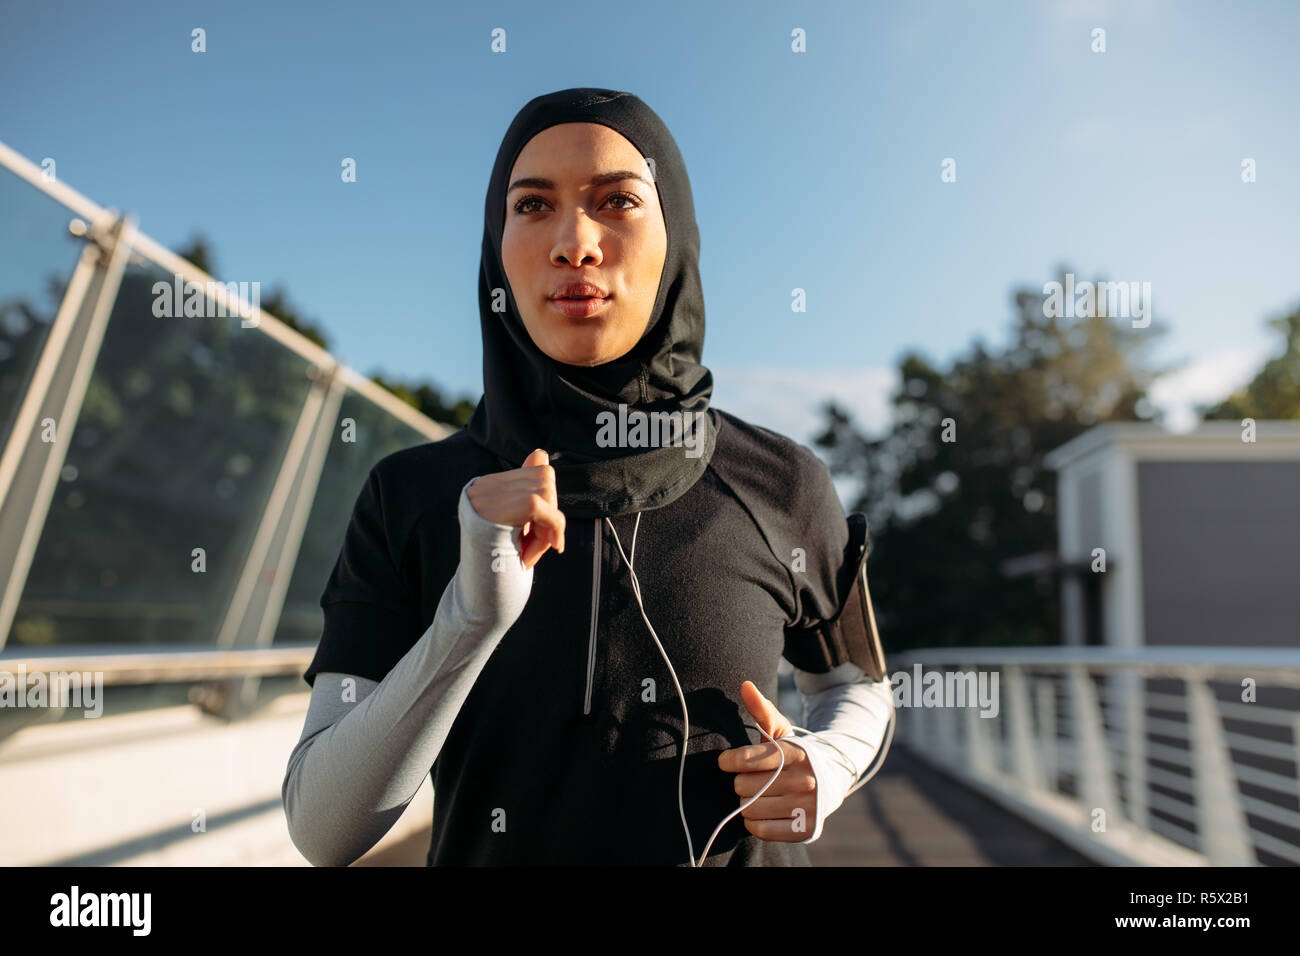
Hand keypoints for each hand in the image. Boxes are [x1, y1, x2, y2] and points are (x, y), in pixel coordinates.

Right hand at [465, 448, 566, 568]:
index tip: (542, 525)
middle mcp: (482, 487)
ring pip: (545, 492)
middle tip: (538, 544)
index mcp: (487, 487)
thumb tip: (539, 452)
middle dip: (551, 513)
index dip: (548, 496)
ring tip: (533, 549)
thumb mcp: (522, 524)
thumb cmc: (504, 560)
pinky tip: (553, 547)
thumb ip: (531, 492)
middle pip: (544, 478)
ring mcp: (485, 497)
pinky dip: (553, 526)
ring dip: (549, 525)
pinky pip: (540, 506)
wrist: (483, 593)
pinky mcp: (495, 509)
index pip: (536, 469)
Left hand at [716, 680, 816, 841]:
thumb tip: (745, 685)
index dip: (730, 761)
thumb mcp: (781, 731)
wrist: (828, 782)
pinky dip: (754, 824)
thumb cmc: (793, 756)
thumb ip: (761, 709)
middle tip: (752, 781)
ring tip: (758, 796)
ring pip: (749, 809)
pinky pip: (760, 830)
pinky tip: (763, 813)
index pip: (749, 759)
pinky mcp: (804, 829)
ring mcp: (805, 806)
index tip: (725, 762)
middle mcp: (804, 780)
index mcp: (795, 753)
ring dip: (747, 804)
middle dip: (741, 783)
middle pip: (744, 787)